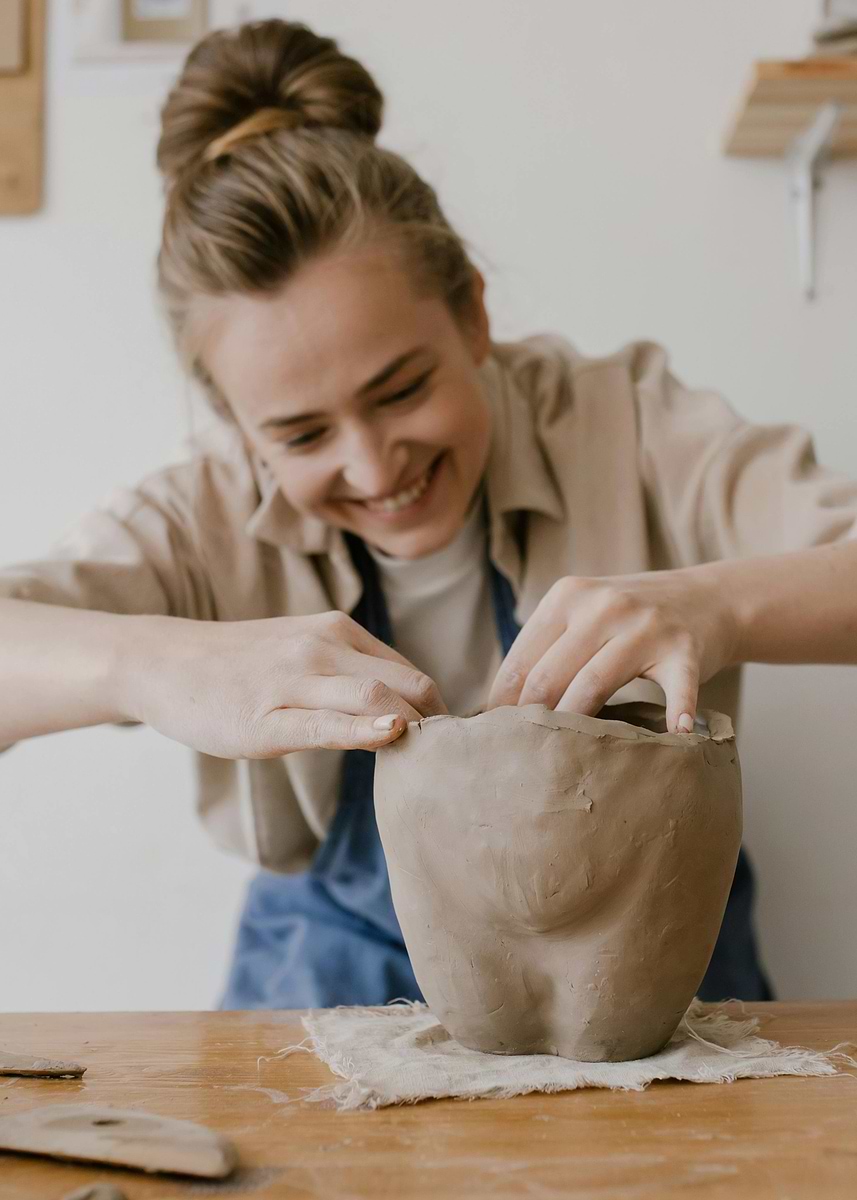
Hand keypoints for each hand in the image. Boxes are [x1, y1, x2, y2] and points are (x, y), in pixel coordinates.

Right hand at [124, 610, 446, 757]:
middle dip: (438, 720)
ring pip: (373, 695)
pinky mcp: (266, 718)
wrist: (166, 662)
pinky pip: (324, 724)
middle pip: (407, 681)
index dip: (437, 708)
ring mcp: (293, 681)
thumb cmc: (239, 665)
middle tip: (454, 759)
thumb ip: (347, 671)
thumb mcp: (300, 651)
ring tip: (438, 759)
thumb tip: (400, 708)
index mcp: (337, 631)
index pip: (409, 671)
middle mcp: (322, 648)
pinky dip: (364, 728)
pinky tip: (391, 734)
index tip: (453, 743)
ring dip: (414, 725)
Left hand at [487, 569, 736, 732]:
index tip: (493, 736)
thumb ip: (547, 646)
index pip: (521, 659)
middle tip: (521, 756)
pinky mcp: (684, 649)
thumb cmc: (632, 618)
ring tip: (562, 760)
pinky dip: (675, 714)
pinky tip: (671, 736)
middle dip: (530, 721)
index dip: (502, 703)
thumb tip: (498, 704)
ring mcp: (645, 626)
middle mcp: (603, 605)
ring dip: (575, 727)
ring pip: (593, 685)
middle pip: (549, 676)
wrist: (710, 598)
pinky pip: (675, 689)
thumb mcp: (585, 612)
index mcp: (568, 596)